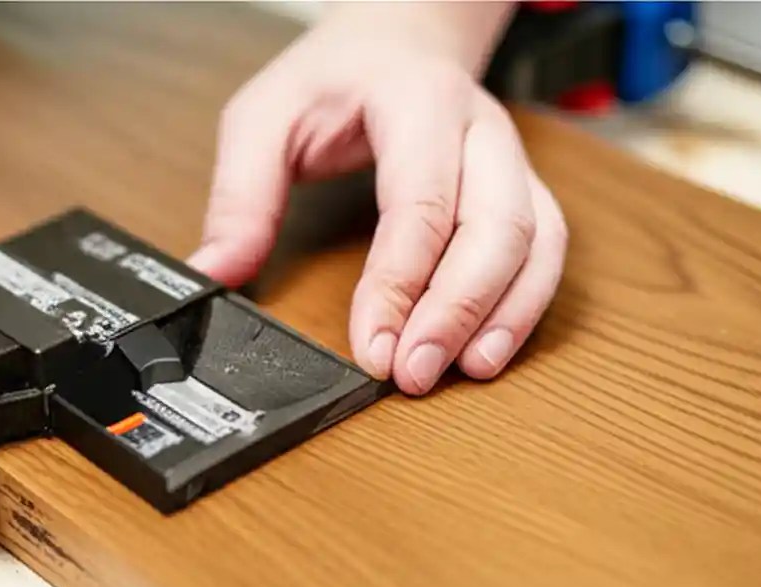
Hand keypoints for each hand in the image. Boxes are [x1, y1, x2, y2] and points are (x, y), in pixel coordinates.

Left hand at [189, 2, 567, 394]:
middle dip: (456, 310)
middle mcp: (479, 129)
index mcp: (417, 100)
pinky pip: (546, 252)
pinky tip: (490, 351)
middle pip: (495, 226)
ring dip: (502, 315)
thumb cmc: (337, 77)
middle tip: (412, 373)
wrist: (400, 39)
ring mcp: (510, 160)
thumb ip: (240, 194)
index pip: (420, 200)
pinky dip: (525, 306)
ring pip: (534, 242)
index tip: (373, 345)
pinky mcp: (523, 191)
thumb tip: (215, 272)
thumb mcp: (265, 116)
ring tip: (463, 372)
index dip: (399, 282)